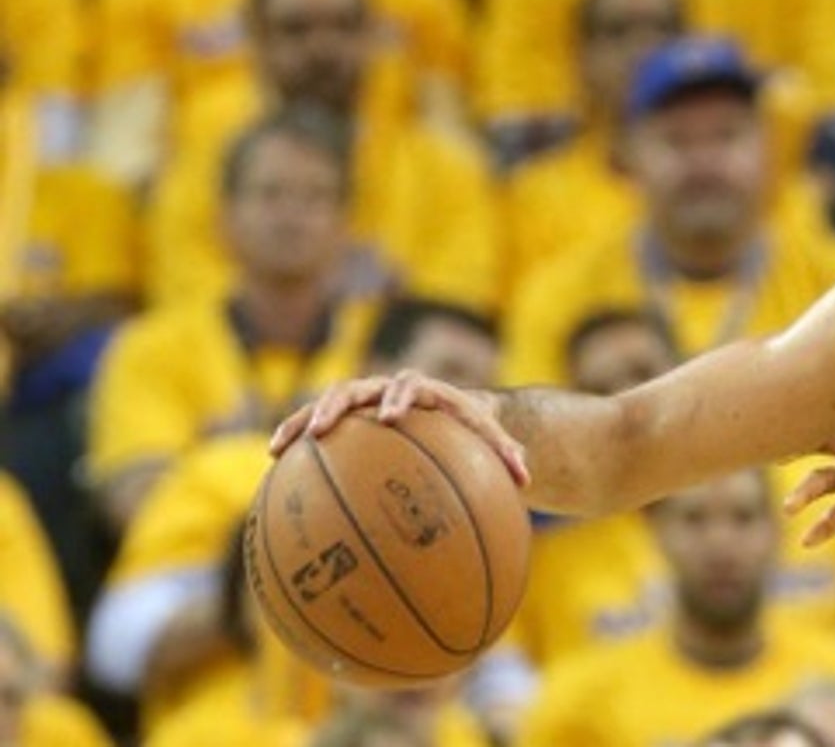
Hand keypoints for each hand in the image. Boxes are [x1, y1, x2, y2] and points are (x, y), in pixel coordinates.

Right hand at [269, 369, 529, 486]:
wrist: (453, 412)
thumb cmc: (473, 429)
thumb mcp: (492, 439)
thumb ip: (508, 454)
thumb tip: (528, 481)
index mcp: (424, 391)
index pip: (411, 385)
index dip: (399, 397)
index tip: (390, 417)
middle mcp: (387, 390)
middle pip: (357, 387)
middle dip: (338, 404)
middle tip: (323, 428)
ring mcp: (362, 402)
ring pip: (327, 403)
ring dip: (304, 419)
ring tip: (279, 446)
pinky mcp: (346, 419)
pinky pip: (315, 426)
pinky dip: (294, 439)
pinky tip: (273, 465)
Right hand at [782, 410, 834, 549]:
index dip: (827, 413)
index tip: (804, 415)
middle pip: (826, 442)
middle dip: (801, 444)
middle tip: (779, 453)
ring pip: (822, 481)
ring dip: (804, 493)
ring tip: (790, 508)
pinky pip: (833, 518)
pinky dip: (820, 528)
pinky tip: (807, 540)